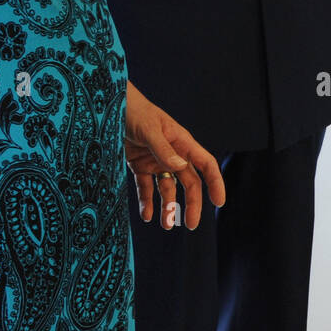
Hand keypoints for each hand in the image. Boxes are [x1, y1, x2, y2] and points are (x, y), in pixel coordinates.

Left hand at [123, 81, 225, 230]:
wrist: (111, 105)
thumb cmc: (135, 111)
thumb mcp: (149, 129)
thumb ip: (163, 149)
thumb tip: (180, 167)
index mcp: (182, 142)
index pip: (205, 164)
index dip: (214, 182)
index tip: (219, 201)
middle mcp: (172, 154)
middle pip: (189, 182)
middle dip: (192, 203)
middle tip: (191, 224)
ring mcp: (156, 161)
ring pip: (168, 189)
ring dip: (168, 207)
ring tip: (166, 225)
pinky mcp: (140, 165)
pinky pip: (146, 188)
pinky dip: (146, 202)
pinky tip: (146, 215)